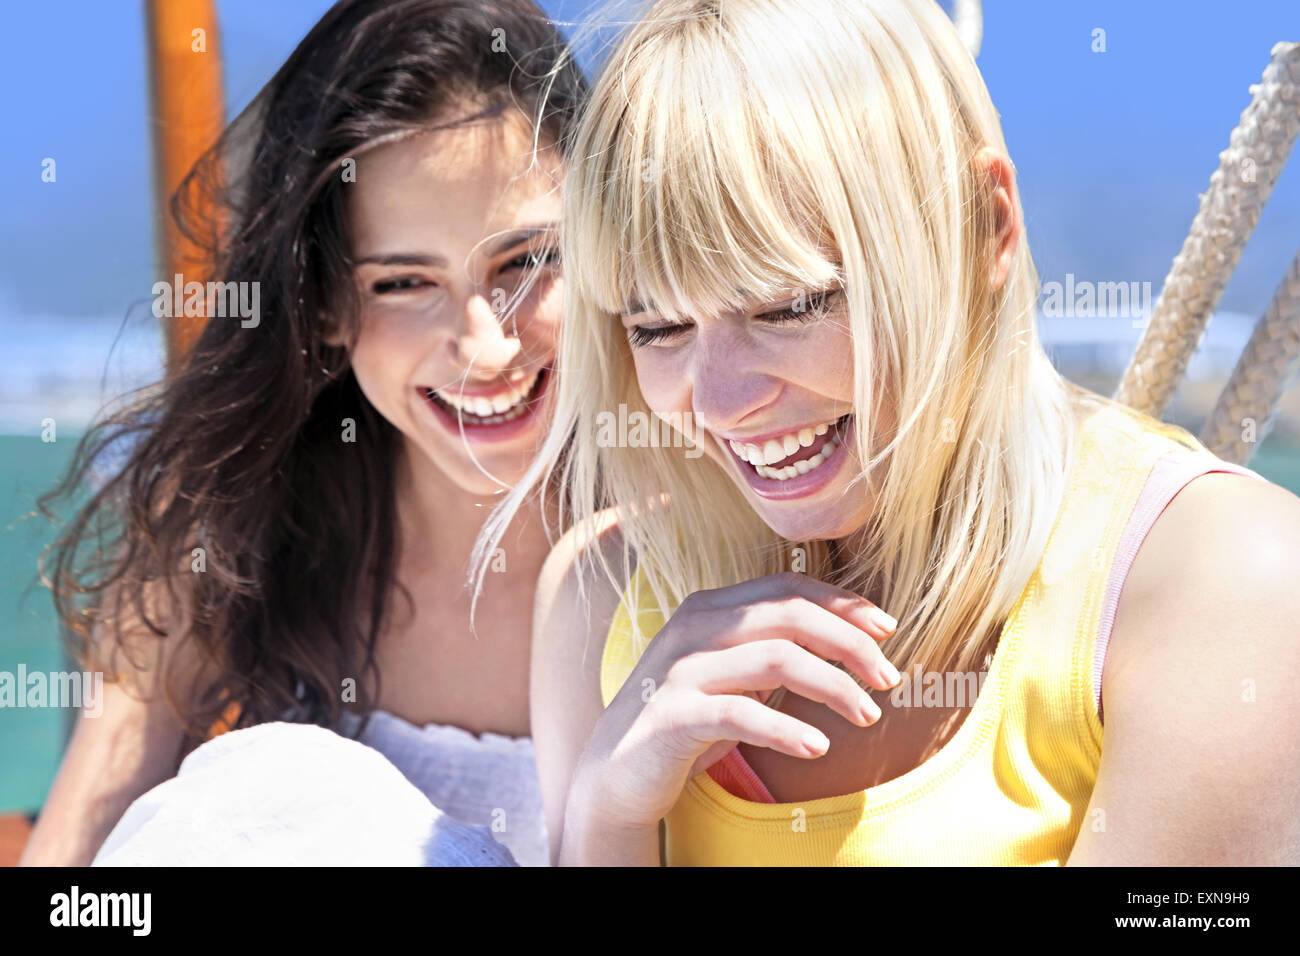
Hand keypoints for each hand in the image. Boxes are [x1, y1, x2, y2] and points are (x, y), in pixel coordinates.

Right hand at [571, 572, 899, 832]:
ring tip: (867, 715)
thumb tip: (851, 643)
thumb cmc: (689, 719)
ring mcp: (679, 669)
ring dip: (833, 686)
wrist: (616, 771)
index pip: (787, 588)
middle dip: (849, 642)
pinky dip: (786, 728)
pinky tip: (818, 747)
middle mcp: (693, 627)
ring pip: (774, 659)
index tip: (888, 628)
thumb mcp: (732, 675)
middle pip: (788, 616)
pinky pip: (740, 713)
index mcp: (710, 609)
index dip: (842, 602)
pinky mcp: (671, 715)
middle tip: (889, 677)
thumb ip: (773, 650)